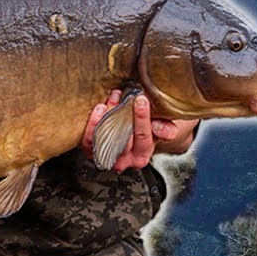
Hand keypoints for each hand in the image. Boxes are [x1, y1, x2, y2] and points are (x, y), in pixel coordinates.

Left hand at [81, 90, 198, 171]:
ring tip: (114, 98)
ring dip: (108, 115)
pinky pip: (89, 140)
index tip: (141, 101)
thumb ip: (168, 130)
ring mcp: (106, 155)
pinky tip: (101, 108)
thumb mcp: (168, 130)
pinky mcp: (92, 149)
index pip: (143, 137)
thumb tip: (159, 126)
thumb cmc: (153, 130)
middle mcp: (124, 160)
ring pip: (104, 137)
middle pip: (121, 137)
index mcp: (142, 156)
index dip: (142, 118)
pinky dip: (93, 123)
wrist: (141, 134)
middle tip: (125, 96)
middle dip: (123, 113)